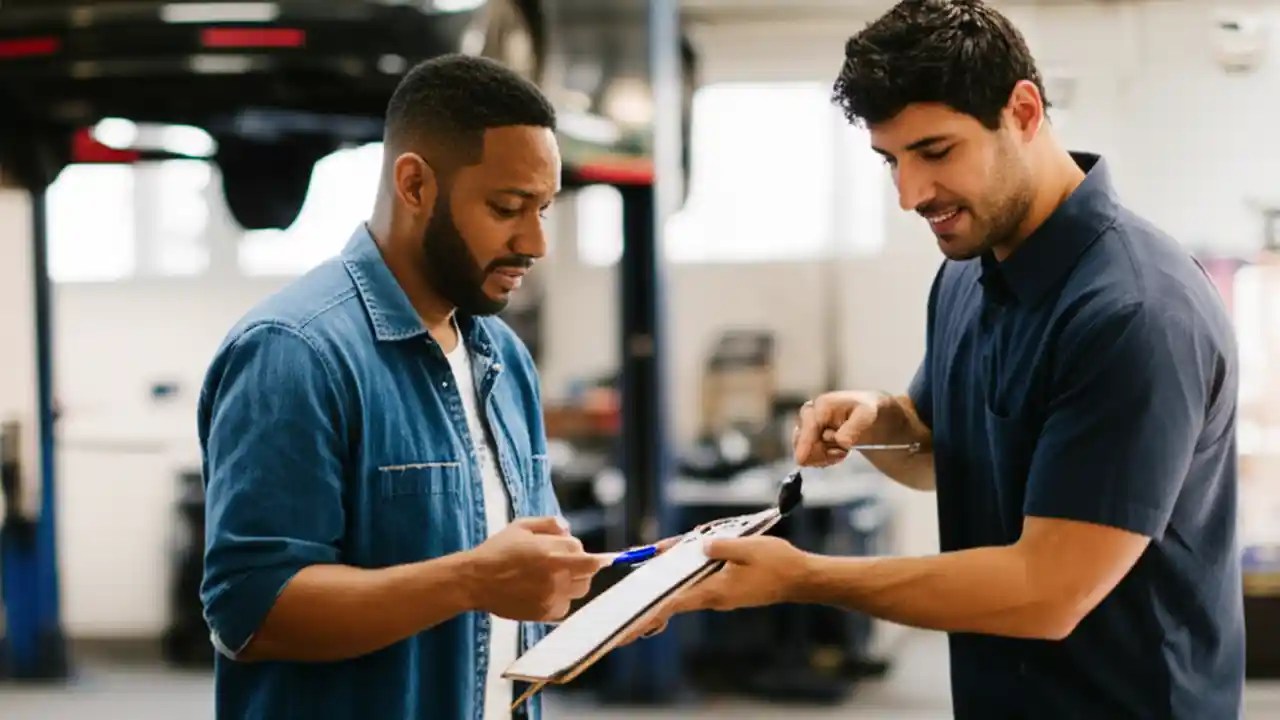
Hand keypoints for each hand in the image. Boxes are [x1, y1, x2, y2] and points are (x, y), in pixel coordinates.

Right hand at [465, 516, 606, 621]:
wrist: (476, 580)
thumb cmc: (498, 551)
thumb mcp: (522, 526)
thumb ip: (549, 524)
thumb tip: (568, 530)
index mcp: (553, 553)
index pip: (589, 556)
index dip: (580, 551)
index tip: (574, 551)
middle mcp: (556, 576)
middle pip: (589, 573)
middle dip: (582, 565)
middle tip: (564, 562)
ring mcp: (551, 596)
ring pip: (580, 590)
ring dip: (573, 581)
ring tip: (553, 576)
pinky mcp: (544, 613)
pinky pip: (565, 606)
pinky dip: (560, 599)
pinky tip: (543, 591)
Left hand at [625, 536, 811, 642]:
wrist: (800, 579)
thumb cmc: (778, 564)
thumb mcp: (747, 548)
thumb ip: (720, 547)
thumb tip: (699, 546)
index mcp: (715, 591)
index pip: (675, 602)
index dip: (651, 610)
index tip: (632, 621)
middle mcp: (713, 598)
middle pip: (675, 594)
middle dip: (655, 588)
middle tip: (634, 581)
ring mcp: (720, 596)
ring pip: (687, 586)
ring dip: (672, 573)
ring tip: (658, 552)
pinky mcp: (726, 590)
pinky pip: (700, 581)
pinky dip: (688, 572)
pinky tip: (685, 553)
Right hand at [793, 390, 894, 466]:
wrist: (867, 414)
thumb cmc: (867, 410)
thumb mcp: (867, 415)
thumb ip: (854, 427)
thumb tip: (841, 441)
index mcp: (823, 404)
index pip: (810, 425)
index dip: (805, 443)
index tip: (801, 460)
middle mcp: (810, 414)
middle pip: (803, 441)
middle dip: (822, 452)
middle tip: (843, 452)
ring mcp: (807, 426)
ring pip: (806, 451)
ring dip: (825, 456)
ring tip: (843, 450)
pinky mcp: (808, 438)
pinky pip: (809, 455)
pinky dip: (824, 458)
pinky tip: (837, 452)